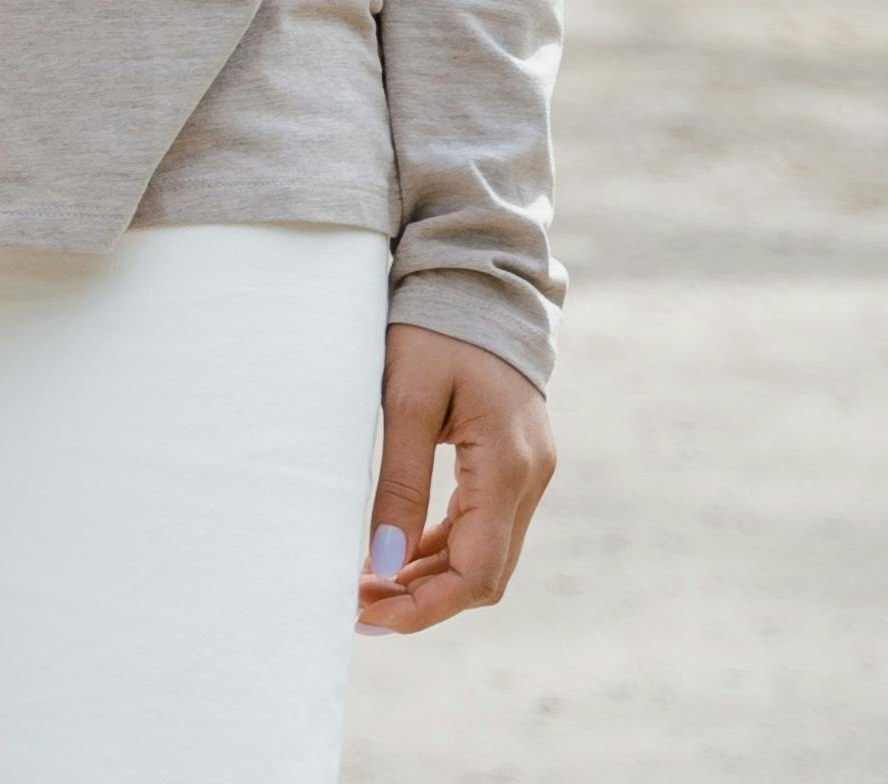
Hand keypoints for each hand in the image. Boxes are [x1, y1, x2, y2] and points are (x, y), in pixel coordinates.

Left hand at [356, 326, 551, 635]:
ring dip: (429, 576)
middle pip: (485, 573)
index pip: (478, 572)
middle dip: (422, 599)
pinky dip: (441, 546)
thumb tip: (384, 566)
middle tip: (356, 604)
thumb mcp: (407, 400)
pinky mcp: (515, 460)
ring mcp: (529, 470)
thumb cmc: (436, 327)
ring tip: (365, 583)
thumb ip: (399, 485)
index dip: (425, 607)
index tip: (367, 614)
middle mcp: (531, 477)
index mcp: (510, 466)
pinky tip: (396, 552)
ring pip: (484, 553)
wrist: (476, 274)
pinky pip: (482, 522)